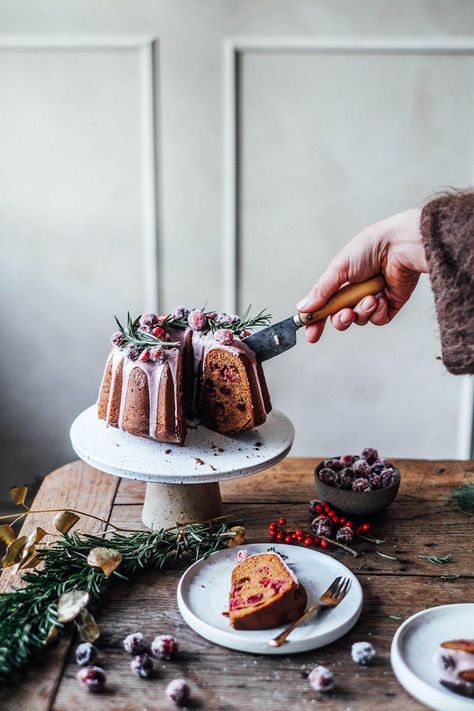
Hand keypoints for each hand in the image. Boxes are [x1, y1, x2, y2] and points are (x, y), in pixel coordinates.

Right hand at [296, 208, 427, 342]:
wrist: (401, 246)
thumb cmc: (372, 248)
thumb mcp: (339, 268)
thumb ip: (321, 290)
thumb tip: (303, 307)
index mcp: (341, 280)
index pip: (324, 305)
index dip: (316, 320)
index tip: (311, 334)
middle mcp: (355, 291)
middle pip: (340, 317)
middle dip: (341, 319)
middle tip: (346, 314)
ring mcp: (373, 299)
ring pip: (359, 320)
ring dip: (362, 311)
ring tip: (370, 297)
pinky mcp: (390, 305)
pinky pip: (378, 320)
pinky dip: (377, 312)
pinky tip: (381, 298)